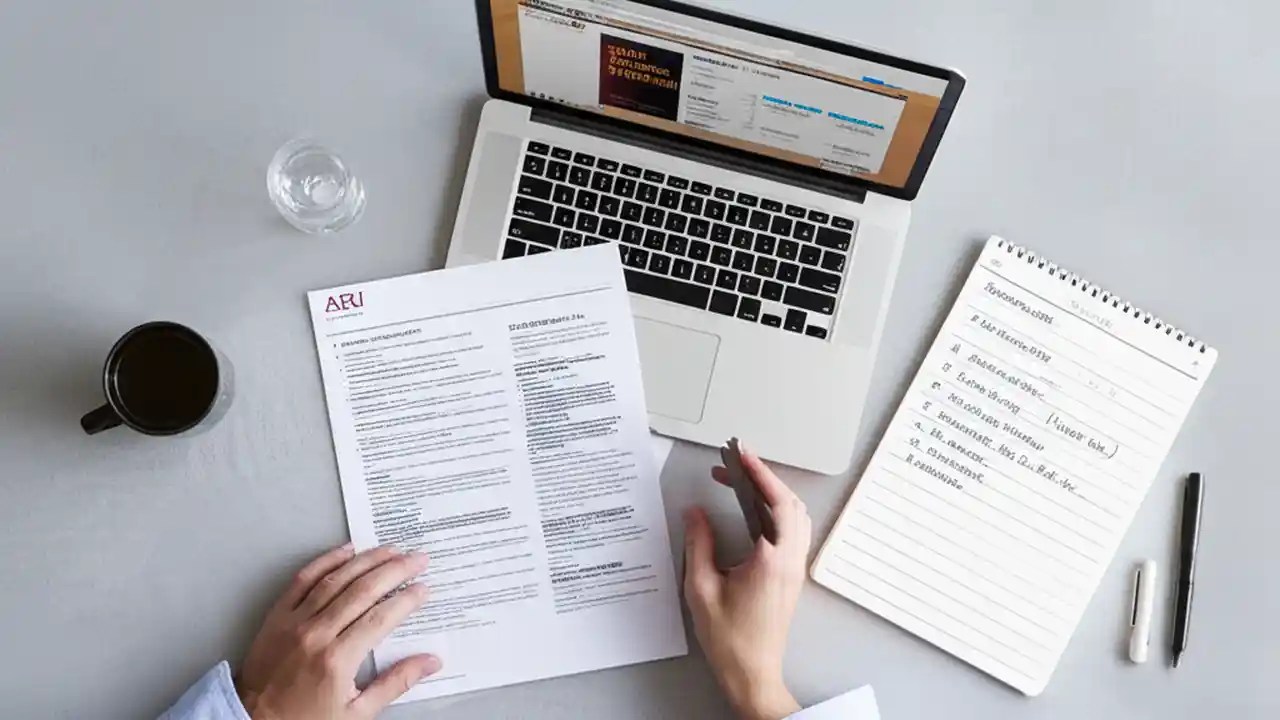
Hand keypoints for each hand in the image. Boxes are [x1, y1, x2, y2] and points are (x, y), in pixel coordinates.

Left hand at [236, 543, 440, 718]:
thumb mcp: (356, 714)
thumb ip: (395, 683)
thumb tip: (430, 662)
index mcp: (338, 660)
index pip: (382, 618)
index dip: (407, 600)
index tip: (423, 589)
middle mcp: (317, 634)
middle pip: (364, 590)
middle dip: (396, 570)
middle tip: (417, 559)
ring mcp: (295, 621)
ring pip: (337, 578)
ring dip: (367, 560)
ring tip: (391, 549)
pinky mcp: (278, 616)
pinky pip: (304, 579)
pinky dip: (327, 561)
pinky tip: (346, 551)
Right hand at [683, 445, 811, 719]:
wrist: (752, 673)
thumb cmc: (729, 640)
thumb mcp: (701, 588)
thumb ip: (698, 544)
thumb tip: (696, 514)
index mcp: (772, 559)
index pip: (775, 501)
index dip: (759, 472)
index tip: (741, 454)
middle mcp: (790, 560)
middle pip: (790, 503)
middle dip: (763, 478)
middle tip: (735, 465)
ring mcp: (794, 569)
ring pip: (795, 517)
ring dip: (773, 494)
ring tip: (743, 482)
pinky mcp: (791, 576)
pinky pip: (792, 532)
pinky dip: (777, 512)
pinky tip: (755, 512)